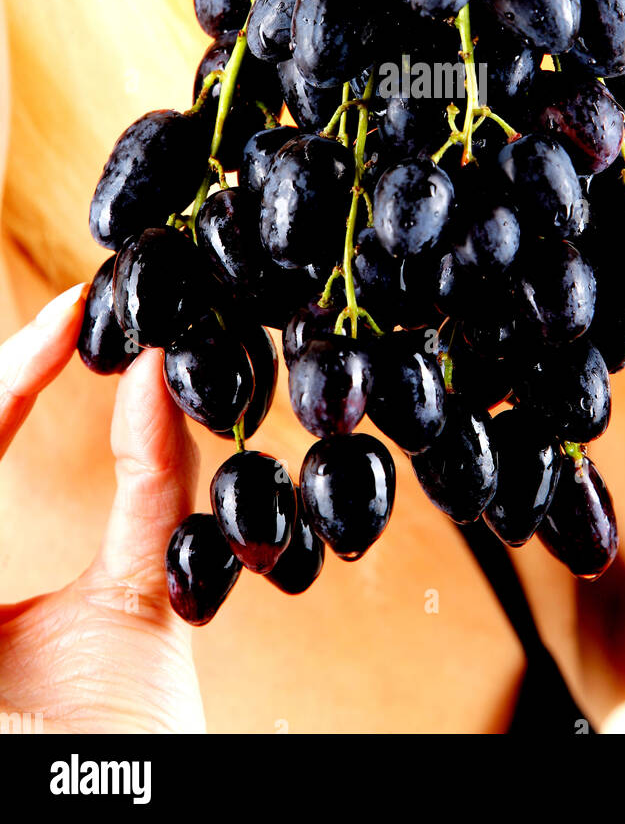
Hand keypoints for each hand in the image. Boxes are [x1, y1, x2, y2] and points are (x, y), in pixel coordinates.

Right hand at [0, 286, 204, 732]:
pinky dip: (3, 401)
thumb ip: (150, 490)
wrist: (102, 795)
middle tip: (84, 300)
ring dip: (10, 381)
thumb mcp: (141, 593)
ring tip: (61, 328)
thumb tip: (159, 372)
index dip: (20, 374)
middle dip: (14, 369)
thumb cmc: (119, 729)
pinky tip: (39, 363)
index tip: (82, 306)